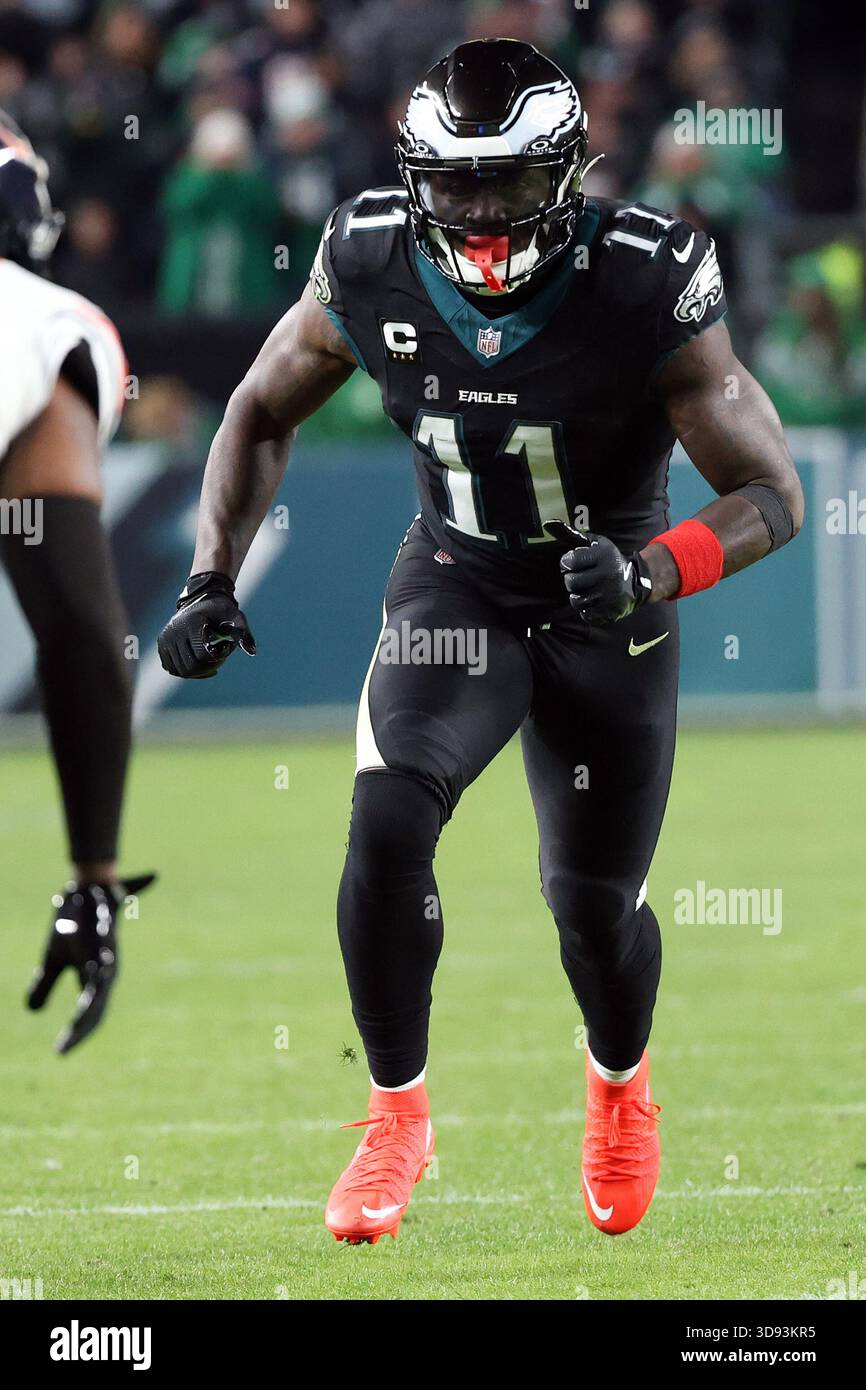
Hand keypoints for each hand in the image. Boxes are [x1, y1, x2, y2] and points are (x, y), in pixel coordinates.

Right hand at [27, 874, 155, 1053]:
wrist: (86, 890)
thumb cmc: (74, 926)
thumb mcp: (53, 958)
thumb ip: (46, 984)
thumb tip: (32, 1010)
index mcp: (95, 980)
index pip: (89, 1015)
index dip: (76, 1035)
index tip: (59, 1053)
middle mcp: (106, 973)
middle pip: (96, 1011)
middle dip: (79, 1033)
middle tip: (61, 1051)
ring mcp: (108, 956)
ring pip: (101, 992)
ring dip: (88, 1014)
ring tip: (75, 1034)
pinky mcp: (106, 940)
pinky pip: (104, 962)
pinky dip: (101, 976)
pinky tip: (99, 982)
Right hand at [158, 571, 255, 678]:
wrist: (201, 599)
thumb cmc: (221, 610)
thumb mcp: (236, 617)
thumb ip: (244, 633)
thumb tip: (252, 651)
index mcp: (191, 624)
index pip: (204, 655)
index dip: (220, 657)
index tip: (227, 646)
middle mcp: (174, 631)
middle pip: (192, 667)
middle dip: (210, 667)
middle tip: (221, 657)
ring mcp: (165, 639)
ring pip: (182, 672)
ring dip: (200, 672)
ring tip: (211, 659)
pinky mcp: (162, 645)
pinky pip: (174, 669)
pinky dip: (188, 672)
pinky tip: (200, 663)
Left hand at [544, 521, 652, 624]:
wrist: (637, 583)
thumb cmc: (610, 561)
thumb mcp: (597, 544)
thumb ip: (574, 536)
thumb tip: (548, 524)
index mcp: (603, 557)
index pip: (570, 561)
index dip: (566, 563)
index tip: (571, 564)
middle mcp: (607, 576)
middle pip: (570, 582)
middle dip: (571, 579)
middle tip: (580, 577)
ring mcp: (608, 596)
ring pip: (575, 600)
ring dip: (578, 595)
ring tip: (587, 589)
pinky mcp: (608, 611)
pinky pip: (585, 614)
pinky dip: (586, 609)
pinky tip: (593, 601)